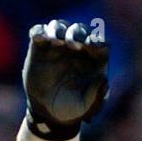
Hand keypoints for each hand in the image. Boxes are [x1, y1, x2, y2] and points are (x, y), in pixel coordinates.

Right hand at [22, 19, 108, 140]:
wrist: (49, 114)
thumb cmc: (73, 109)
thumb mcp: (87, 107)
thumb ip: (97, 96)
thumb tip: (103, 80)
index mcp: (94, 58)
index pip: (99, 42)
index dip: (97, 40)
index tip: (92, 45)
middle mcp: (77, 47)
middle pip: (79, 30)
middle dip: (76, 33)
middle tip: (73, 43)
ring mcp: (58, 45)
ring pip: (59, 26)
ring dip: (57, 29)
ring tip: (55, 39)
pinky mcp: (40, 48)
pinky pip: (39, 32)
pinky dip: (38, 31)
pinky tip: (38, 37)